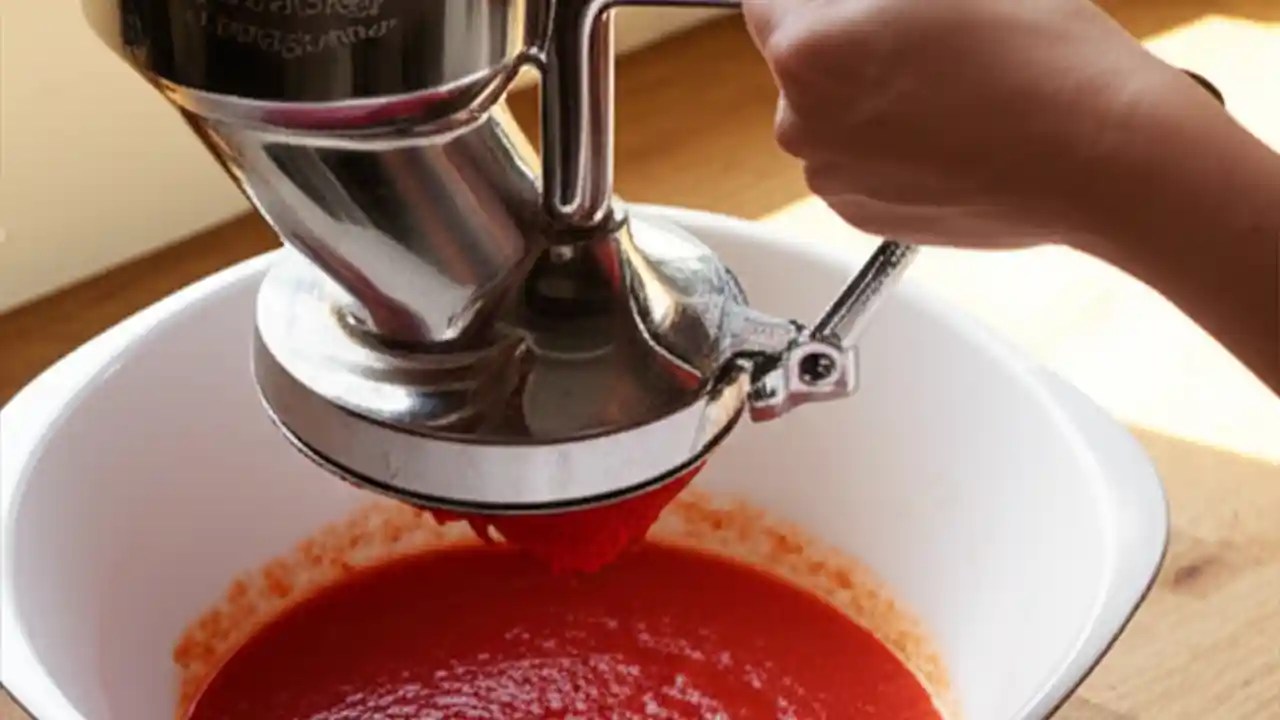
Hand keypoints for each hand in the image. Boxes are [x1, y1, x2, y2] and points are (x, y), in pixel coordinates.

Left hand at [742, 0, 1212, 253]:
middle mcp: (801, 123)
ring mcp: (832, 178)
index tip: (851, 0)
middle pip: (801, 61)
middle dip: (844, 40)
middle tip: (921, 32)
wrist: (1099, 155)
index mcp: (806, 51)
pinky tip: (951, 129)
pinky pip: (858, 162)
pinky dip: (889, 144)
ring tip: (949, 84)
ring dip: (868, 95)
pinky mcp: (865, 216)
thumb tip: (857, 0)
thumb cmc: (1037, 54)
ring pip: (832, 115)